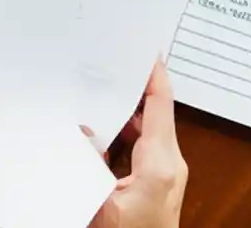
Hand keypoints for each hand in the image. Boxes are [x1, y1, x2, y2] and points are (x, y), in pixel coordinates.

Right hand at [87, 60, 187, 227]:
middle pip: (150, 113)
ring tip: (93, 91)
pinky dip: (118, 136)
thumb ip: (88, 163)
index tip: (144, 46)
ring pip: (141, 131)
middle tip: (104, 63)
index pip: (160, 103)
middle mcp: (169, 163)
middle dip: (127, 88)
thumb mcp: (101, 205)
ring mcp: (163, 174)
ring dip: (120, 114)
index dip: (153, 72)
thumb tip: (81, 131)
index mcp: (162, 162)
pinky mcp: (153, 184)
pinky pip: (137, 149)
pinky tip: (95, 133)